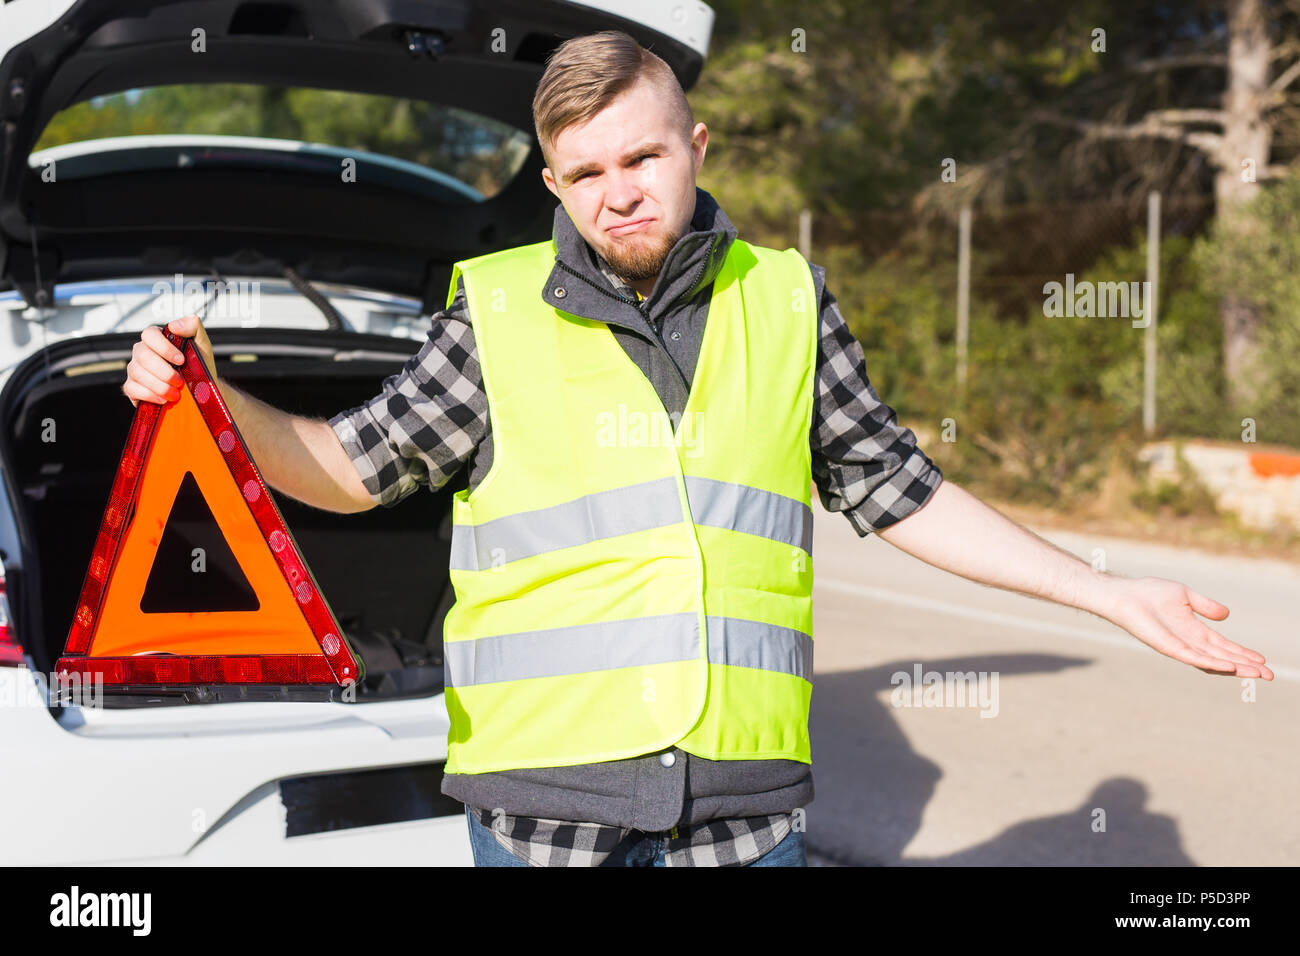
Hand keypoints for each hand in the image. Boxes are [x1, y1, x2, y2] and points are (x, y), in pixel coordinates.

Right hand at [122, 314, 215, 406]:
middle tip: (180, 381)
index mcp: (156, 339)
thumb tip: (174, 325)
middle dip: (164, 371)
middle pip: (143, 356)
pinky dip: (149, 395)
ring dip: (160, 385)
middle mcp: (141, 352)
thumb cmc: (198, 365)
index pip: (149, 334)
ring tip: (175, 392)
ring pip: (138, 373)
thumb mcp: (201, 343)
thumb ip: (192, 327)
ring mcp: (134, 369)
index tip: (181, 360)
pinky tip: (163, 399)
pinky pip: (132, 389)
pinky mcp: (132, 387)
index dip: (164, 348)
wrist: (200, 390)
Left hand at [1101, 575, 1273, 678]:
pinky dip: (1210, 663)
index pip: (1224, 646)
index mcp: (1194, 631)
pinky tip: (1228, 667)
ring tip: (1255, 673)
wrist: (1124, 594)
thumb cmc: (1149, 593)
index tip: (1263, 661)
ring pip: (1211, 662)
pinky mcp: (1167, 646)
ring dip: (1234, 668)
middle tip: (1269, 675)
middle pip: (1222, 658)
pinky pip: (1191, 657)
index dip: (1243, 654)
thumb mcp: (1185, 595)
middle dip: (1245, 666)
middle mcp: (1189, 642)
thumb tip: (1226, 615)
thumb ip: (1205, 606)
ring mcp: (1178, 646)